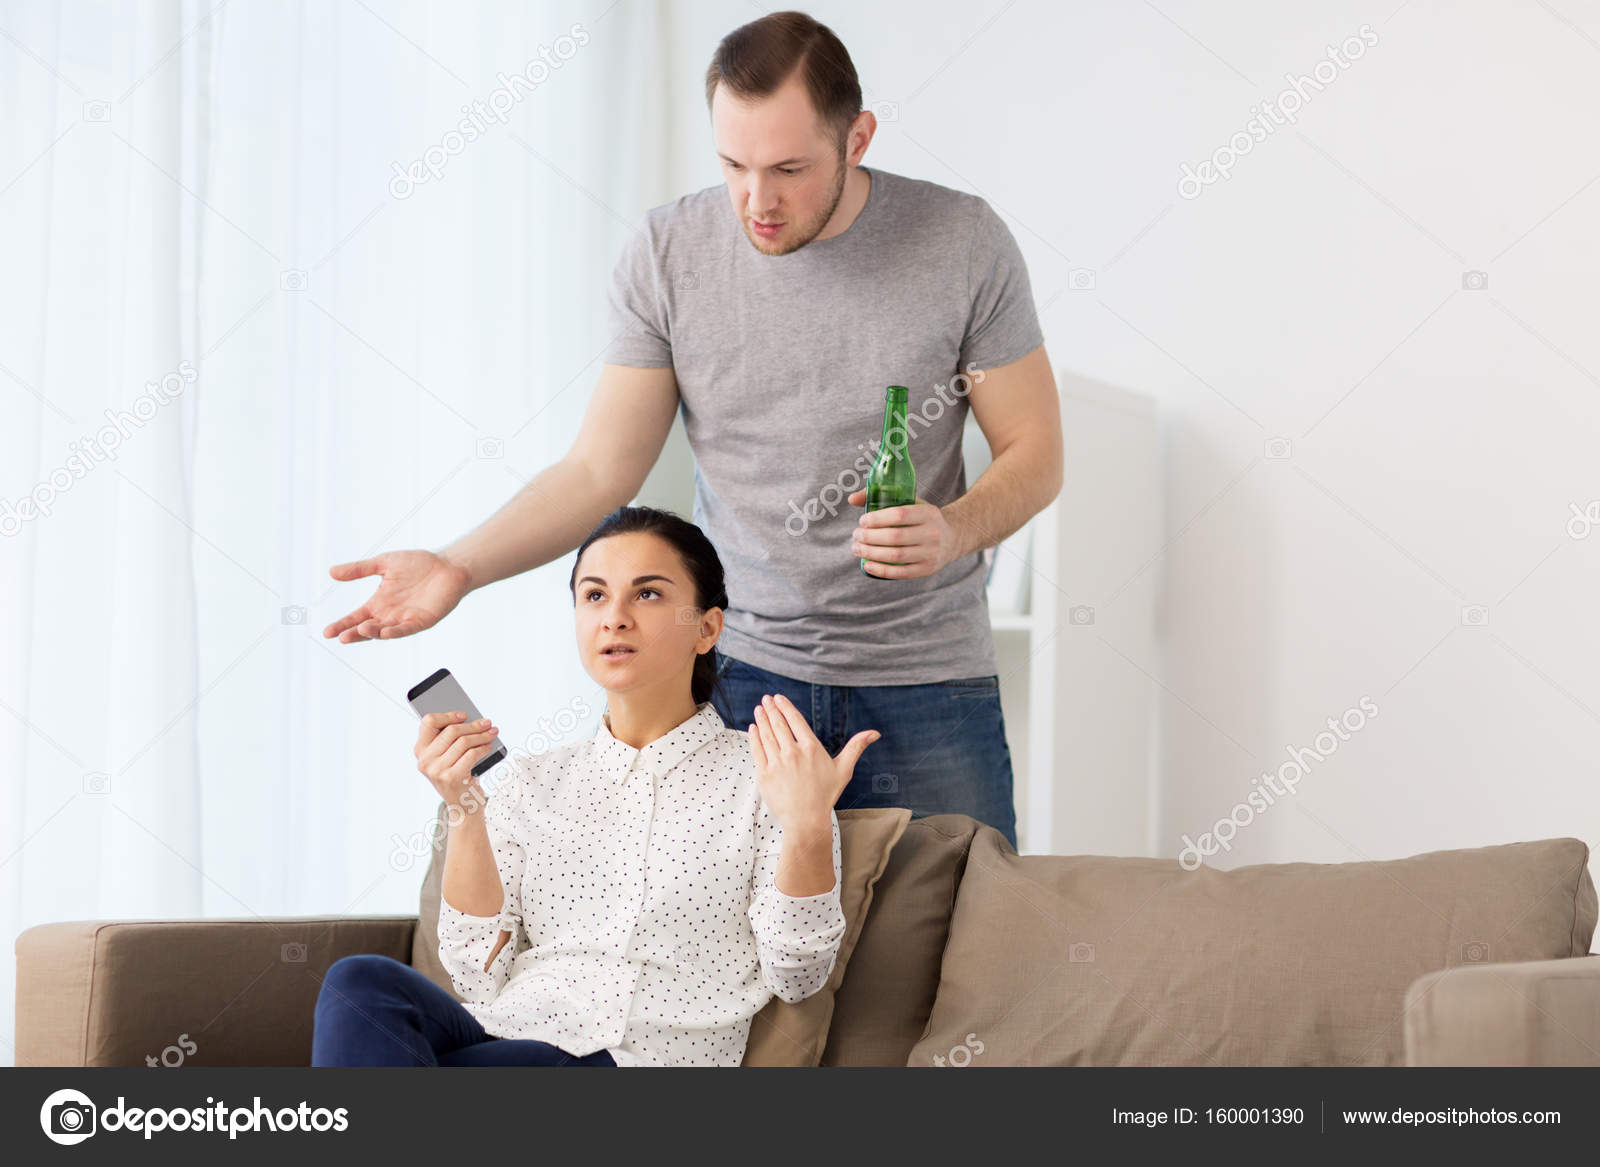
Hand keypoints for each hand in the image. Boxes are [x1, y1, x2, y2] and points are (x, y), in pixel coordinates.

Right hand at [323, 549, 470, 642]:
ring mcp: (406, 619)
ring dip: (373, 632)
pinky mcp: (423, 620)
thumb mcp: (384, 564)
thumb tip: (331, 572)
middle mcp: (390, 614)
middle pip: (368, 628)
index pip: (357, 617)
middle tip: (340, 637)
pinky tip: (384, 633)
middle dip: (354, 633)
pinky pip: (407, 629)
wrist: (447, 565)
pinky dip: (396, 632)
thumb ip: (359, 569)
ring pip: (385, 631)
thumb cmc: (418, 564)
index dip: (343, 624)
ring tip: (360, 630)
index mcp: (379, 603)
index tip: (327, 632)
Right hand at [415, 711, 498, 812]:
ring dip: (482, 735)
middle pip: (451, 730)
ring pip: (463, 741)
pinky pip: (472, 754)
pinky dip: (483, 747)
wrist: (462, 806)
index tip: (464, 714)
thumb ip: (449, 740)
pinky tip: (489, 746)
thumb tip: (469, 719)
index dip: (448, 715)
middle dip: (473, 725)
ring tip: (492, 733)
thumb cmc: (456, 776)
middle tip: (487, 723)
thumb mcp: (446, 757)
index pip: (428, 722)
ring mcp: (436, 770)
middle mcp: (425, 760)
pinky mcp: (451, 777)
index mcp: (420, 751)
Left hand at [747, 694, 878, 832]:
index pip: (795, 720)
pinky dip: (754, 737)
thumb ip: (856, 747)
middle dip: (771, 709)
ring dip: (762, 719)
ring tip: (759, 709)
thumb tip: (874, 733)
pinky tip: (753, 728)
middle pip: (779, 724)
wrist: (806, 820)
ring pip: (767, 735)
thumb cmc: (825, 795)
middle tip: (766, 699)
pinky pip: (757, 750)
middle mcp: (793, 753)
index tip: (778, 698)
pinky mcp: (765, 774)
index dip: (785, 707)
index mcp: (811, 748)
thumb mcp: (844, 769)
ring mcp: (777, 763)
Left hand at [847, 489, 955, 578]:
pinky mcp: (926, 569)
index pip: (900, 515)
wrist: (952, 538)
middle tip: (856, 535)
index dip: (877, 518)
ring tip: (856, 548)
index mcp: (928, 513)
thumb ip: (882, 496)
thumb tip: (852, 499)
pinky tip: (867, 564)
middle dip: (870, 537)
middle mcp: (932, 533)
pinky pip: (900, 573)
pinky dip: (880, 570)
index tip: (862, 521)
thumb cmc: (922, 519)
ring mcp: (931, 553)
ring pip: (896, 556)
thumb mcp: (911, 503)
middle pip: (895, 537)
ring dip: (871, 553)